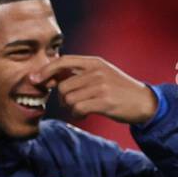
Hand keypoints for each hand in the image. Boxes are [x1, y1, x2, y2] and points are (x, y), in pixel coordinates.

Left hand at [30, 55, 157, 124]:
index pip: (62, 61)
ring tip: (82, 109)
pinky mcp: (105, 101)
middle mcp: (96, 71)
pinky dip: (78, 115)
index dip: (45, 70)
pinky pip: (78, 109)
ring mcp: (101, 85)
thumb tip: (51, 78)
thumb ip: (79, 74)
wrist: (143, 102)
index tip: (34, 79)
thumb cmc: (118, 90)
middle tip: (73, 104)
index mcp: (94, 62)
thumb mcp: (100, 74)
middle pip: (63, 86)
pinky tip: (85, 115)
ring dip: (71, 109)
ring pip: (69, 99)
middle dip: (62, 99)